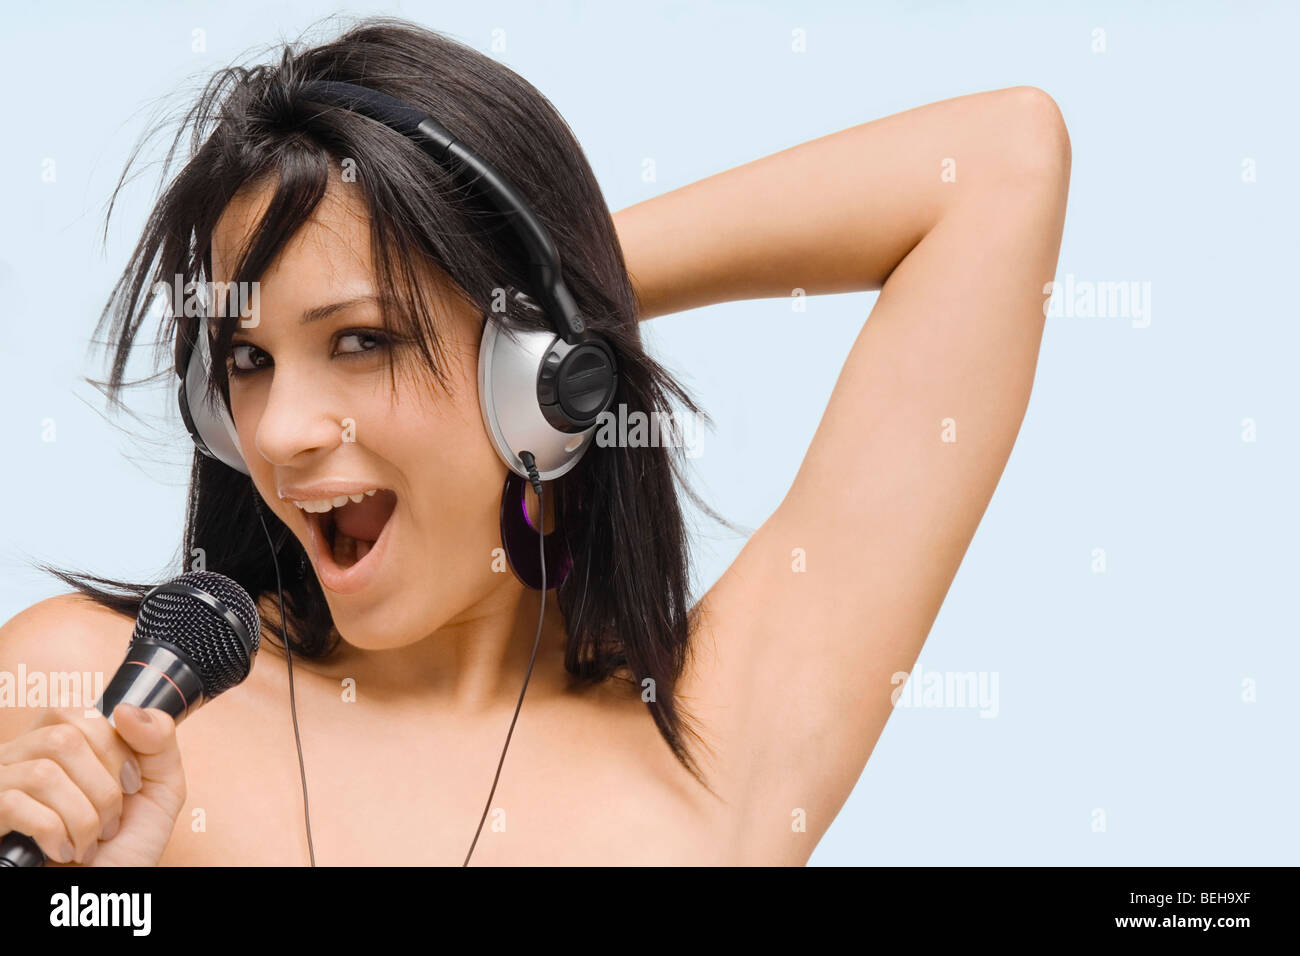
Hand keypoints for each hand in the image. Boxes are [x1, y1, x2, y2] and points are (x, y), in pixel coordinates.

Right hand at [0, 703, 186, 865]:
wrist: (104, 895)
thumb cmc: (125, 846)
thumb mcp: (159, 787)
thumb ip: (158, 740)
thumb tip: (125, 708)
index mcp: (56, 744)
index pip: (74, 712)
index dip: (112, 746)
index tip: (130, 784)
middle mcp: (19, 760)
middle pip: (61, 739)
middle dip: (102, 786)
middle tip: (111, 821)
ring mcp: (0, 787)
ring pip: (42, 773)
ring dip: (83, 816)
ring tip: (89, 842)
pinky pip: (15, 804)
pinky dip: (55, 831)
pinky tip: (64, 850)